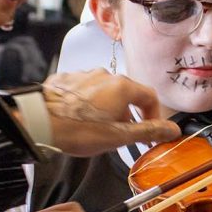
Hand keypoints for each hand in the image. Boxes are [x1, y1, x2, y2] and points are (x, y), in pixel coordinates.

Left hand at [43, 69, 180, 155]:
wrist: (38, 121)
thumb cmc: (78, 130)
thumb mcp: (118, 137)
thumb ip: (148, 131)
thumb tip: (173, 129)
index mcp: (122, 86)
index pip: (150, 96)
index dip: (155, 116)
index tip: (150, 132)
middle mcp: (104, 75)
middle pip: (127, 94)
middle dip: (129, 115)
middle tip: (124, 135)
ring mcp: (84, 75)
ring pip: (105, 92)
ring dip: (108, 109)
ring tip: (98, 129)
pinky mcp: (65, 80)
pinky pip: (85, 90)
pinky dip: (88, 103)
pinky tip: (79, 119)